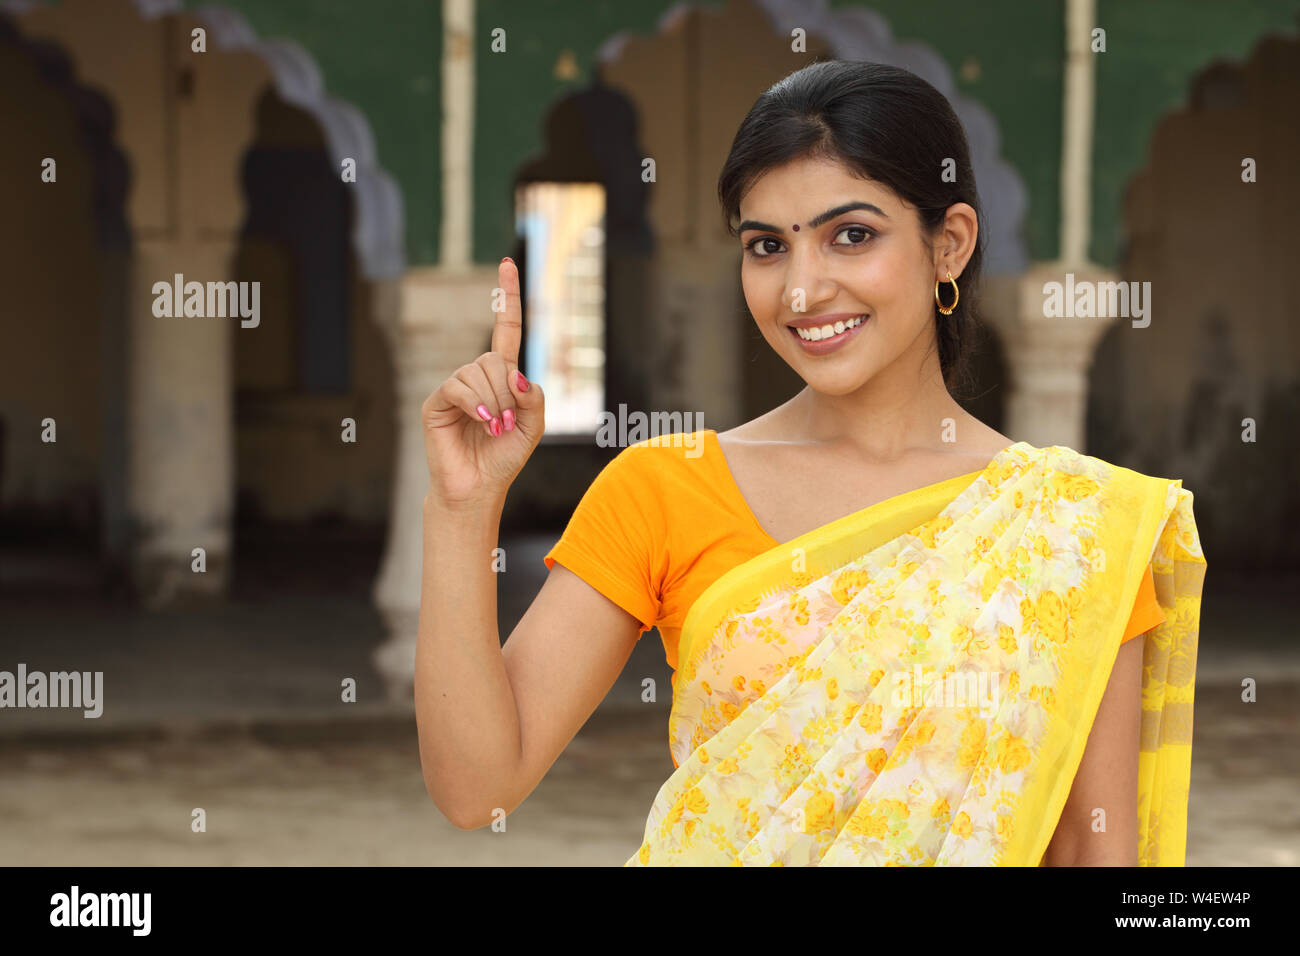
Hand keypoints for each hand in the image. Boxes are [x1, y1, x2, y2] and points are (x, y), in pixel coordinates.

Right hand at [421, 257, 544, 505]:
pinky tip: (480, 422)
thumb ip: (534, 399)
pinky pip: (458, 387)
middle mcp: (477, 375)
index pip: (506, 328)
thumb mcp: (533, 427)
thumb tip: (516, 375)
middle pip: (496, 359)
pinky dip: (475, 404)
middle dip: (508, 393)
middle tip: (506, 424)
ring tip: (493, 429)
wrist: (478, 487)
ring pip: (479, 372)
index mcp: (502, 376)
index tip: (507, 263)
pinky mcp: (436, 401)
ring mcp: (455, 387)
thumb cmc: (505, 457)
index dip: (507, 297)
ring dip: (494, 404)